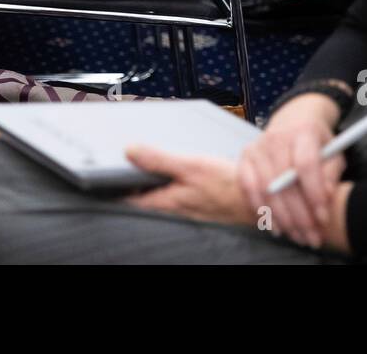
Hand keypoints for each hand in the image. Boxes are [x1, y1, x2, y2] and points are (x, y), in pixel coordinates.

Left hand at [124, 148, 252, 226]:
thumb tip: (129, 151)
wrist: (259, 197)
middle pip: (145, 202)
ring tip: (155, 173)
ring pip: (162, 202)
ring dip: (156, 189)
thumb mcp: (190, 165)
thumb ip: (158, 160)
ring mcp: (187, 216)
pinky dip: (174, 191)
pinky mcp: (200, 214)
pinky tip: (182, 181)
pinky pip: (178, 203)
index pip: (130, 201)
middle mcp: (173, 213)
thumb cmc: (227, 185)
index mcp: (166, 202)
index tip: (107, 181)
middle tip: (130, 172)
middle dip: (136, 188)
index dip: (116, 191)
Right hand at [237, 94, 343, 248]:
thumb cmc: (316, 141)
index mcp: (303, 132)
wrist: (294, 119)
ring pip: (266, 189)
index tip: (323, 217)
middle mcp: (276, 138)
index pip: (305, 164)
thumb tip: (326, 195)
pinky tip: (275, 226)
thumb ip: (331, 173)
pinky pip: (248, 188)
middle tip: (312, 237)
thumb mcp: (334, 152)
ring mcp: (257, 147)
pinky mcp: (245, 157)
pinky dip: (260, 209)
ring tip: (297, 236)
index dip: (314, 193)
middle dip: (300, 216)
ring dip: (282, 218)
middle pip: (284, 182)